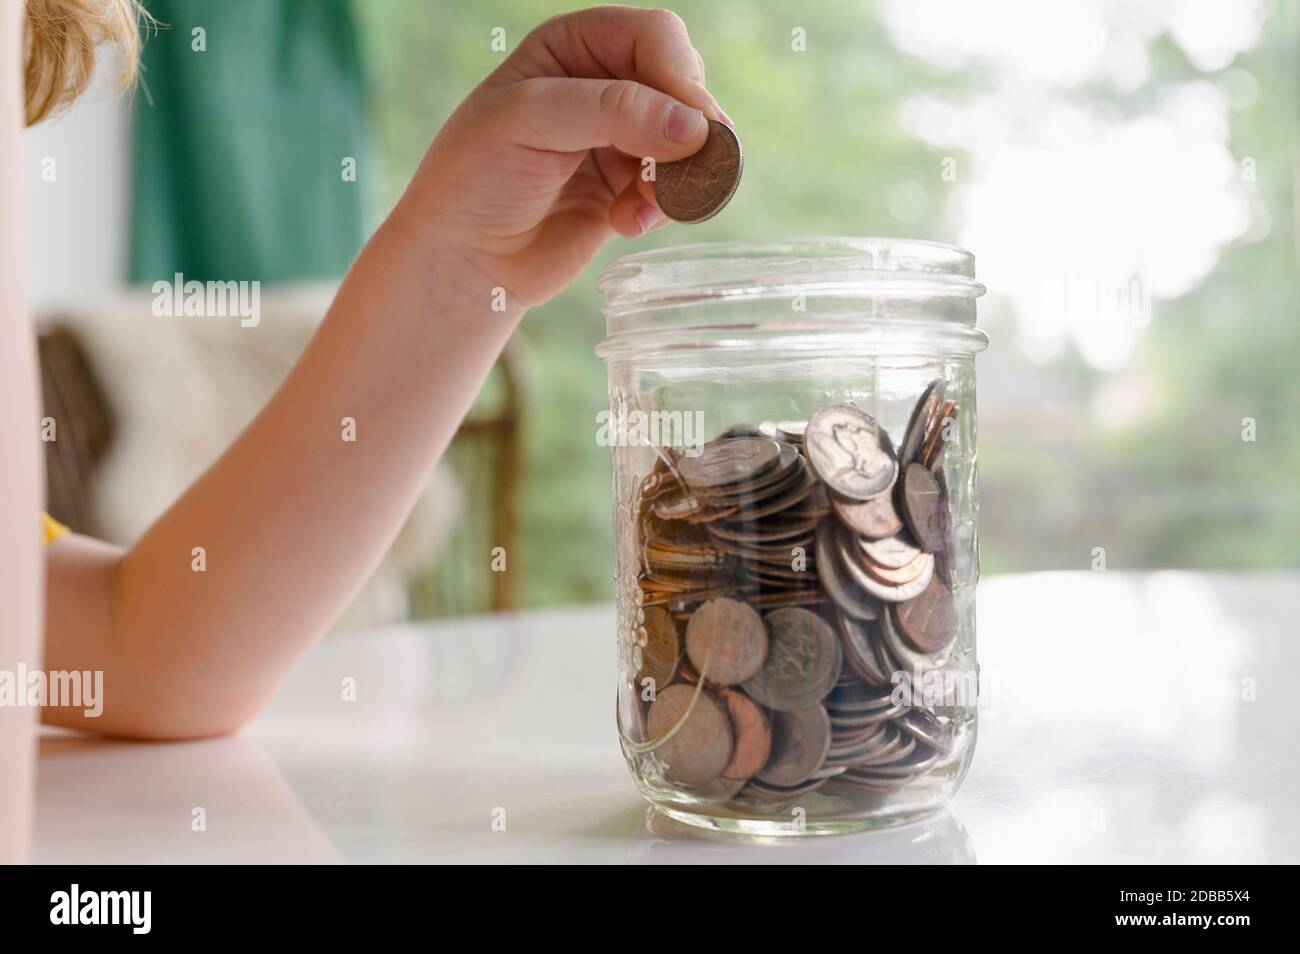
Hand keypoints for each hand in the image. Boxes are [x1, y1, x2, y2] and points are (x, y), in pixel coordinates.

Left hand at [397, 6, 729, 310]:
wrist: (462, 259)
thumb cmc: (475, 176)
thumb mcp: (530, 121)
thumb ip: (612, 111)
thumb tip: (696, 128)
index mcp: (573, 47)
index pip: (655, 36)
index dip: (680, 75)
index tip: (692, 125)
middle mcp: (603, 87)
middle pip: (684, 85)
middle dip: (690, 129)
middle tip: (684, 168)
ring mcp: (620, 141)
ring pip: (690, 142)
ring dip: (680, 175)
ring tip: (647, 203)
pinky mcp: (629, 191)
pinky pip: (676, 190)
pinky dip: (663, 208)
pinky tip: (626, 223)